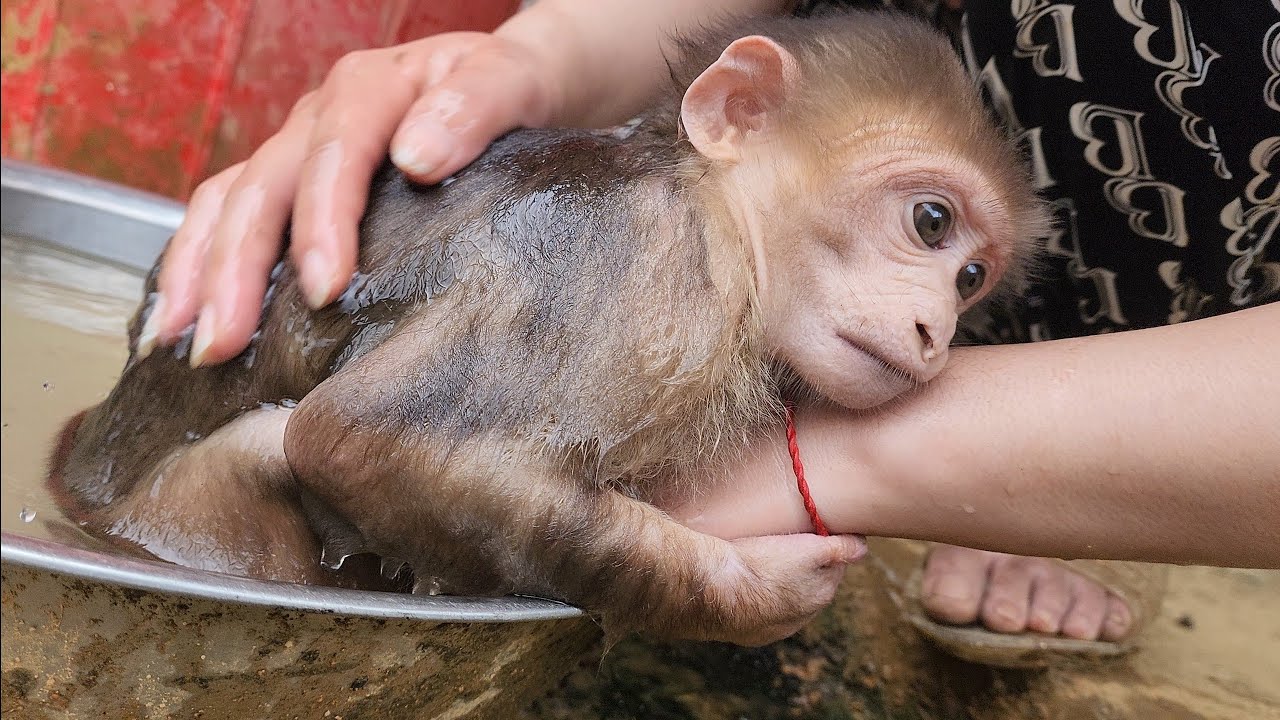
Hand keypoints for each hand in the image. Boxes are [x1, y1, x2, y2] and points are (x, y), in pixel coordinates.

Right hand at [143, 32, 559, 365]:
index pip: (334, 154)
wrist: (507, 84)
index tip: (324, 288)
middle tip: (224, 342)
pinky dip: (199, 263)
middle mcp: (320, 115)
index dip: (321, 222)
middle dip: (235, 267)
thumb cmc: (510, 90)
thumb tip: (418, 155)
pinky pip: (227, 213)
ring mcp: (298, 148)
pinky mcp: (290, 179)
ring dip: (199, 272)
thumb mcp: (512, 82)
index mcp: (371, 89)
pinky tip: (183, 318)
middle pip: (262, 186)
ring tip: (182, 342)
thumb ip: (477, 105)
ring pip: (228, 202)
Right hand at [700, 533, 865, 645]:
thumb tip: (862, 547)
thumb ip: (839, 548)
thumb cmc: (761, 566)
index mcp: (822, 594)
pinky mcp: (750, 633)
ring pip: (785, 598)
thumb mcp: (808, 549)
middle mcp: (803, 617)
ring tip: (760, 561)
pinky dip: (758, 597)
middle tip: (782, 542)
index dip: (823, 544)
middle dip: (802, 565)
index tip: (807, 530)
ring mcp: (775, 628)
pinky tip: (745, 583)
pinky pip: (760, 611)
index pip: (835, 563)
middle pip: (811, 582)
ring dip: (779, 583)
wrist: (713, 591)